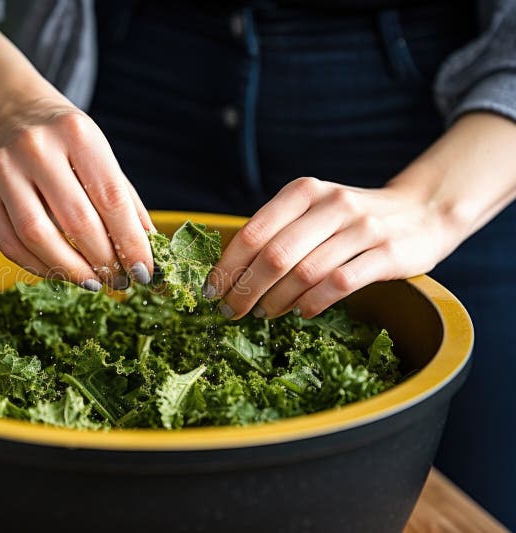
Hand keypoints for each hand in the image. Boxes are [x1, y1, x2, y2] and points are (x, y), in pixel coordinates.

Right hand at [0, 97, 154, 290]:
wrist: (8, 117)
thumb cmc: (63, 143)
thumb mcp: (101, 158)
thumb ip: (126, 205)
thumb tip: (147, 256)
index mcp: (76, 133)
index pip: (111, 198)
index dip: (131, 242)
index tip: (143, 272)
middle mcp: (36, 148)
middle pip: (76, 222)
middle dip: (104, 261)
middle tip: (119, 281)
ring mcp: (2, 171)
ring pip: (38, 237)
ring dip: (71, 270)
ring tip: (93, 282)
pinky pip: (10, 245)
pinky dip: (39, 267)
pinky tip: (60, 272)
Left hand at [204, 177, 458, 319]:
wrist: (422, 212)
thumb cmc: (350, 219)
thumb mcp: (313, 210)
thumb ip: (277, 231)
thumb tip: (229, 273)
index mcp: (304, 191)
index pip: (254, 232)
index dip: (227, 266)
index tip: (211, 292)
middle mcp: (332, 204)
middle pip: (274, 255)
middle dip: (246, 290)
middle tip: (232, 312)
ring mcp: (362, 228)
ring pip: (304, 273)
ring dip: (276, 301)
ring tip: (264, 313)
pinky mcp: (387, 254)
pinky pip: (339, 285)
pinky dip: (313, 303)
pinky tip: (302, 312)